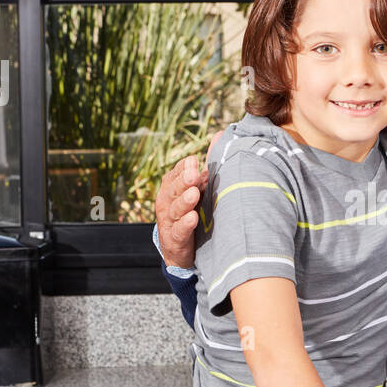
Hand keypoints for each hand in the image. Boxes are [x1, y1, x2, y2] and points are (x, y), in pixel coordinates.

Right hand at [154, 132, 221, 268]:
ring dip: (184, 201)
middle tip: (194, 173)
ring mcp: (169, 221)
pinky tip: (193, 218)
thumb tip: (219, 136)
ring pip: (175, 209)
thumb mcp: (196, 190)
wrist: (179, 250)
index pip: (175, 174)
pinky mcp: (174, 240)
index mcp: (171, 188)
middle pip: (173, 189)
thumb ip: (205, 167)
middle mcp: (167, 202)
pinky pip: (179, 231)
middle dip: (183, 181)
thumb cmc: (190, 213)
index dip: (184, 169)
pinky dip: (185, 224)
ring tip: (194, 194)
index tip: (194, 162)